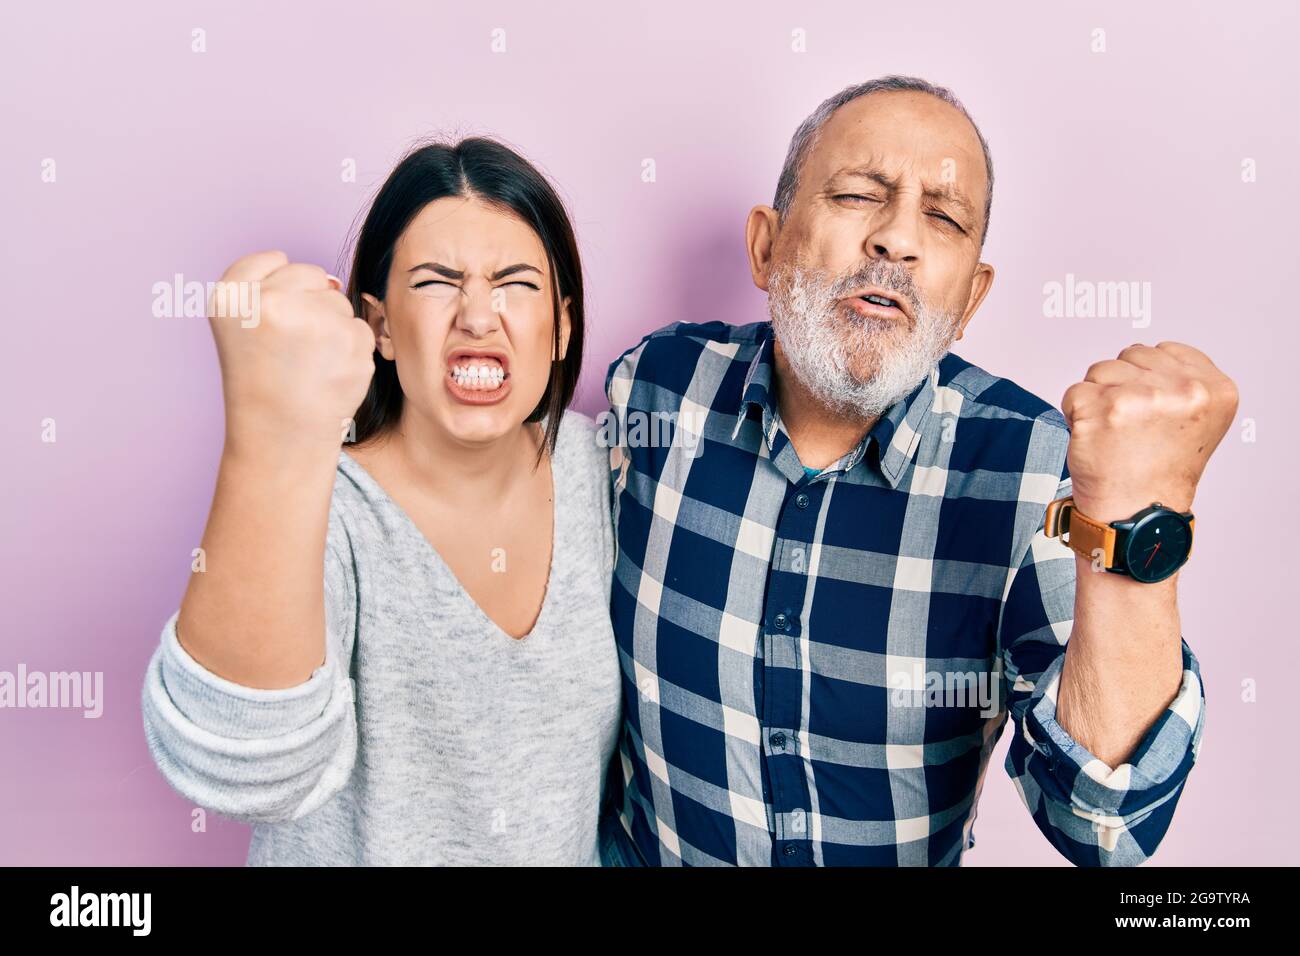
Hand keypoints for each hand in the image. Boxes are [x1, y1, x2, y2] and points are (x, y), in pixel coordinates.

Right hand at [208, 251, 375, 451]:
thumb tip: (334, 280)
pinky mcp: (350, 341)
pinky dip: (352, 350)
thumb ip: (269, 285)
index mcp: (231, 297)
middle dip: (309, 306)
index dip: (278, 292)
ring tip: (309, 364)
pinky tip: (330, 374)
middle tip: (290, 349)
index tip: (269, 326)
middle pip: (312, 275)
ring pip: (339, 302)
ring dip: (332, 328)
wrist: (280, 435)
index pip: (273, 259)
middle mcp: (268, 303)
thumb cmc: (262, 378)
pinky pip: (361, 328)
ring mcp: (312, 321)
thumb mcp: (238, 324)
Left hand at [1061, 342, 1237, 522]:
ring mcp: (1141, 398)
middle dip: (1121, 386)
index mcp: (1215, 387)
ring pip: (1100, 370)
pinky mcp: (1101, 409)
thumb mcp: (1198, 419)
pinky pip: (1074, 393)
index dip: (1146, 380)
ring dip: (1097, 399)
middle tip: (1130, 428)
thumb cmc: (1161, 471)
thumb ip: (1181, 380)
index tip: (1150, 413)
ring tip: (1114, 434)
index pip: (1162, 350)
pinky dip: (1075, 416)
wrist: (1139, 515)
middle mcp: (1183, 390)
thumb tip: (1145, 355)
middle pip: (1129, 356)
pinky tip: (1096, 440)